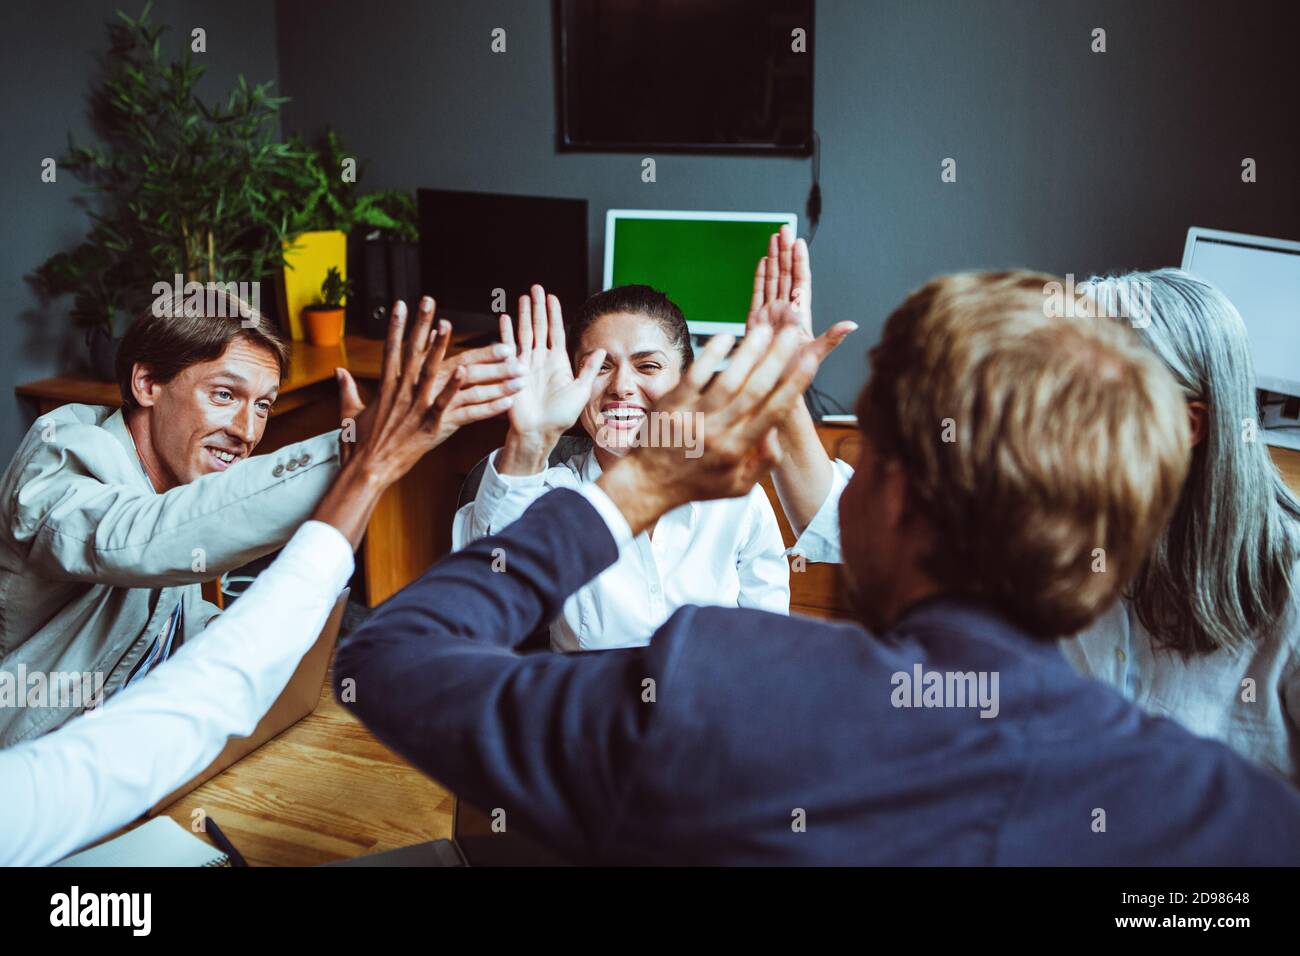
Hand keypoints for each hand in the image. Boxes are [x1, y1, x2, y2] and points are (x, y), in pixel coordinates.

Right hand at [314, 297, 515, 543]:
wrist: (366, 470)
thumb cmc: (358, 444)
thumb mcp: (349, 413)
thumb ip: (348, 389)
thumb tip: (339, 371)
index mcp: (388, 386)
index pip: (395, 348)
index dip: (400, 325)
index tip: (406, 303)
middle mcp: (406, 392)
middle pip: (425, 355)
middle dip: (433, 330)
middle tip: (442, 308)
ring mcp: (422, 408)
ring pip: (456, 381)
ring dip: (484, 365)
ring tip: (502, 349)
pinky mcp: (435, 427)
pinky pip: (465, 412)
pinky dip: (483, 403)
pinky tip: (500, 394)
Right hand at [499, 284, 603, 441]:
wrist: (539, 432)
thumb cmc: (560, 416)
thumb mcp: (580, 391)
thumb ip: (588, 370)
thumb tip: (603, 350)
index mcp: (558, 362)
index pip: (556, 332)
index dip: (554, 314)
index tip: (551, 297)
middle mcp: (541, 359)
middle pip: (539, 327)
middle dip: (537, 307)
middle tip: (536, 288)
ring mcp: (526, 364)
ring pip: (525, 333)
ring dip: (523, 315)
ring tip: (522, 297)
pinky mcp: (512, 371)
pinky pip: (509, 349)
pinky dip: (506, 334)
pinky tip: (504, 318)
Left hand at [596, 325, 819, 535]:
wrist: (646, 484)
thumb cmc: (696, 483)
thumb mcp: (737, 487)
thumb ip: (764, 462)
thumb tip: (778, 432)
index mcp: (737, 451)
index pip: (773, 413)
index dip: (793, 385)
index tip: (809, 362)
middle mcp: (717, 434)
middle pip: (754, 390)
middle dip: (776, 360)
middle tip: (792, 334)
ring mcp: (692, 418)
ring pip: (727, 380)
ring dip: (749, 352)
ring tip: (766, 329)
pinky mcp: (671, 405)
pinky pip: (694, 375)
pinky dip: (711, 355)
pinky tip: (726, 337)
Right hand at [747, 224, 855, 364]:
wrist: (774, 391)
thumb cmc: (795, 376)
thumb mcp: (815, 355)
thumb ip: (831, 339)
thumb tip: (851, 325)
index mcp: (800, 314)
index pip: (800, 281)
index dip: (799, 261)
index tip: (798, 243)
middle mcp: (786, 311)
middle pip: (785, 274)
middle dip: (784, 251)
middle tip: (783, 230)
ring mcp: (770, 314)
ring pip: (772, 280)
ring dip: (773, 259)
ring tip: (773, 239)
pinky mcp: (756, 321)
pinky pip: (758, 294)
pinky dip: (760, 277)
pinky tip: (762, 263)